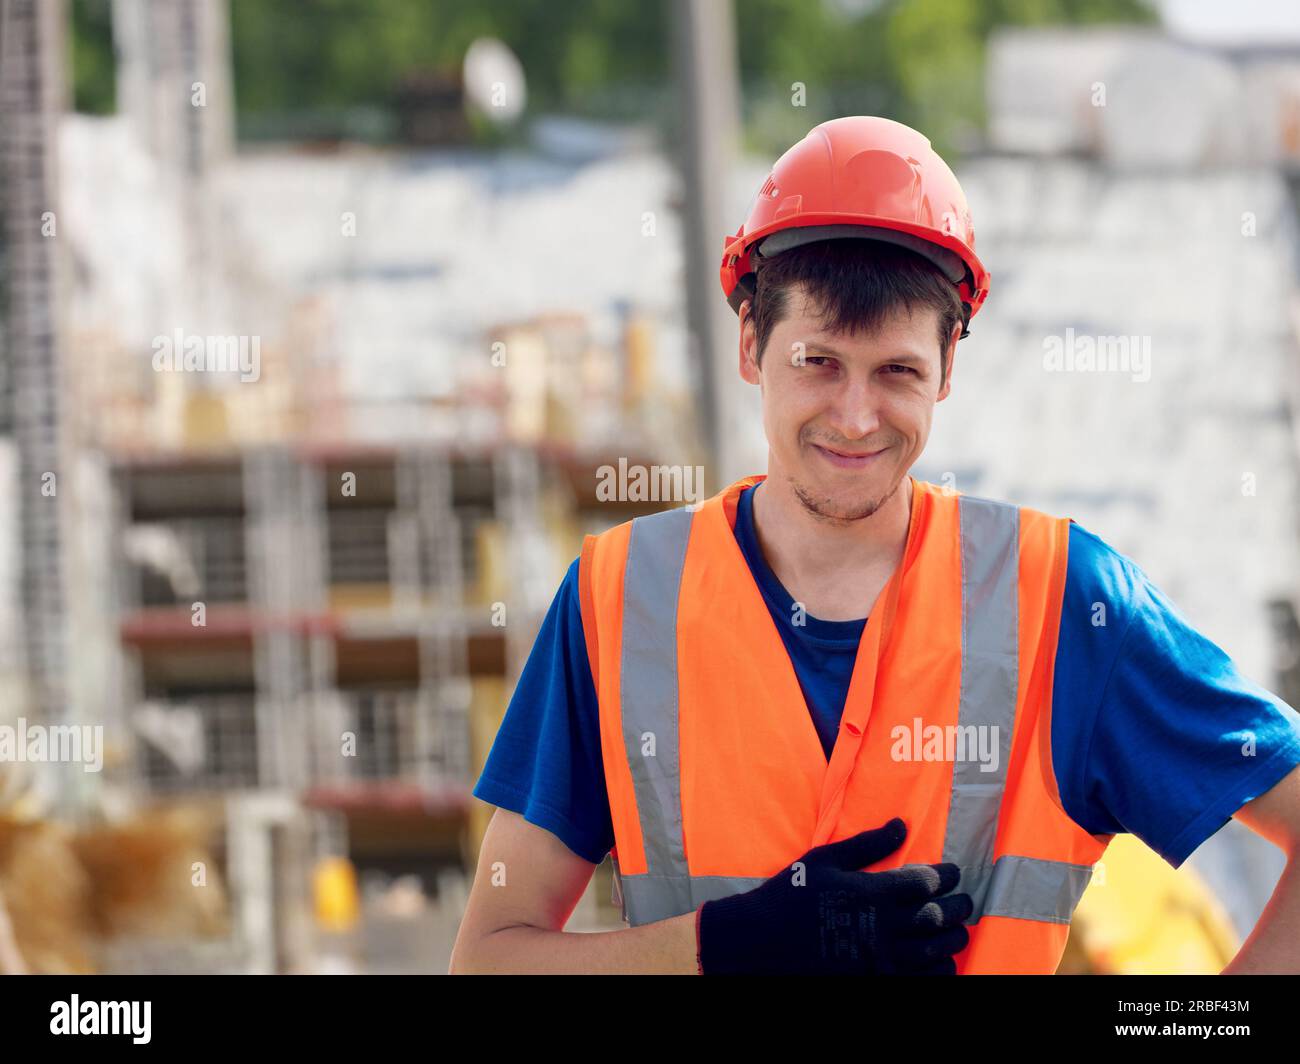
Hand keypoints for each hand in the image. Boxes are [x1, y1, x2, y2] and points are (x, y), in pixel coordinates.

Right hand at [697, 818, 972, 974]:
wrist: (761, 940)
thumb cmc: (791, 894)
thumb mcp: (824, 859)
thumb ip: (867, 844)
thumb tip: (901, 824)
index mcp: (870, 892)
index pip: (925, 882)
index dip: (946, 875)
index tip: (953, 872)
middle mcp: (880, 927)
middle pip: (936, 916)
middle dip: (958, 907)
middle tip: (965, 901)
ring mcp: (878, 959)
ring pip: (934, 951)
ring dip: (952, 939)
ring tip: (957, 930)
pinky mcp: (874, 980)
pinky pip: (920, 979)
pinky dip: (938, 970)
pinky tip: (941, 961)